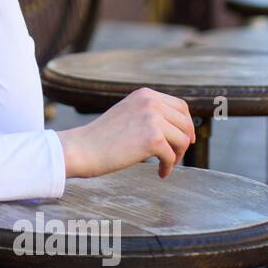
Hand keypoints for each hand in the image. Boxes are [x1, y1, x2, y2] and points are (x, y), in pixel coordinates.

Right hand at [56, 87, 196, 178]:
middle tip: (176, 156)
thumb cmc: (100, 138)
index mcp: (145, 94)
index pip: (180, 106)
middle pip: (185, 123)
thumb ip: (149, 114)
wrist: (81, 149)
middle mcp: (151, 102)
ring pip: (182, 140)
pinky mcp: (153, 139)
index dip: (186, 124)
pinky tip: (160, 173)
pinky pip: (171, 156)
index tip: (186, 139)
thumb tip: (177, 128)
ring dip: (177, 155)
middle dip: (184, 142)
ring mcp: (153, 119)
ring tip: (165, 165)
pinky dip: (168, 167)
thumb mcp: (127, 114)